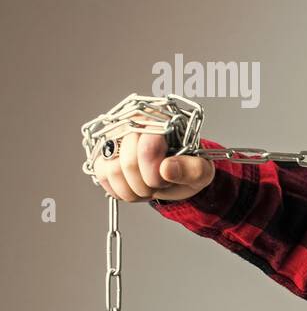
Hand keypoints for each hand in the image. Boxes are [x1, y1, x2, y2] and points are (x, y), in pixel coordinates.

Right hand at [89, 111, 214, 202]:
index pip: (146, 148)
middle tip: (161, 183)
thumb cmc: (187, 167)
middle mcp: (133, 123)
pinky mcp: (101, 155)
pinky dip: (122, 190)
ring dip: (135, 189)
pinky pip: (103, 177)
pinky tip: (136, 186)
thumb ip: (191, 169)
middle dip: (147, 183)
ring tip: (150, 185)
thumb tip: (167, 168)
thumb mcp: (201, 171)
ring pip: (113, 172)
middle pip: (128, 163)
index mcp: (161, 119)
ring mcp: (114, 139)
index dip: (155, 172)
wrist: (175, 175)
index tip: (166, 179)